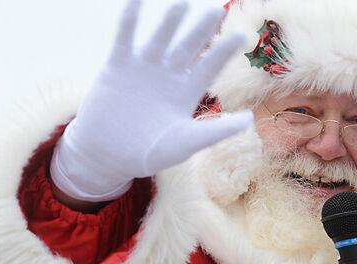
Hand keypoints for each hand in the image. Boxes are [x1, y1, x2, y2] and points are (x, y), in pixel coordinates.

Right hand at [51, 0, 252, 200]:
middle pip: (189, 47)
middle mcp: (168, 76)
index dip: (224, 52)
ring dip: (170, 21)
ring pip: (160, 38)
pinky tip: (135, 0)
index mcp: (186, 93)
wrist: (107, 156)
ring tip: (182, 2)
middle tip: (217, 10)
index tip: (242, 35)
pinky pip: (124, 38)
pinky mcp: (117, 66)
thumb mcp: (185, 143)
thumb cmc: (148, 154)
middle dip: (202, 29)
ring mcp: (143, 68)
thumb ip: (215, 131)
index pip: (210, 67)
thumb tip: (250, 120)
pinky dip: (130, 20)